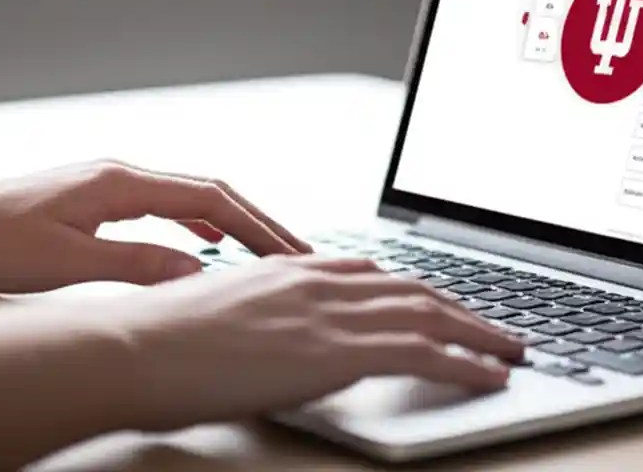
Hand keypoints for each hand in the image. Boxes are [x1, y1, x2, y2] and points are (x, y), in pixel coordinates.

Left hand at [0, 159, 310, 292]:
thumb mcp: (69, 263)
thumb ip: (139, 265)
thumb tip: (199, 272)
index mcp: (121, 184)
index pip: (209, 200)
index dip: (255, 226)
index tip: (290, 252)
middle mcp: (121, 175)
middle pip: (209, 192)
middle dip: (256, 221)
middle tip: (296, 252)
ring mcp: (110, 183)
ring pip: (189, 198)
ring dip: (230, 222)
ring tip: (264, 250)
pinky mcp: (97, 198)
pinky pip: (165, 206)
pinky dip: (198, 223)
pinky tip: (204, 244)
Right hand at [113, 255, 525, 427]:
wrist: (131, 349)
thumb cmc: (156, 343)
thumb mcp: (216, 317)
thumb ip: (260, 319)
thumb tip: (275, 340)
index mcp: (289, 269)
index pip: (373, 271)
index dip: (416, 288)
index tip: (441, 301)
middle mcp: (318, 279)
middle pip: (412, 287)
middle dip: (460, 307)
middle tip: (494, 326)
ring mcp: (330, 311)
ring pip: (430, 312)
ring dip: (478, 332)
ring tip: (510, 349)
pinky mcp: (337, 348)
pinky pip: (423, 351)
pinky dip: (466, 362)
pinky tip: (490, 374)